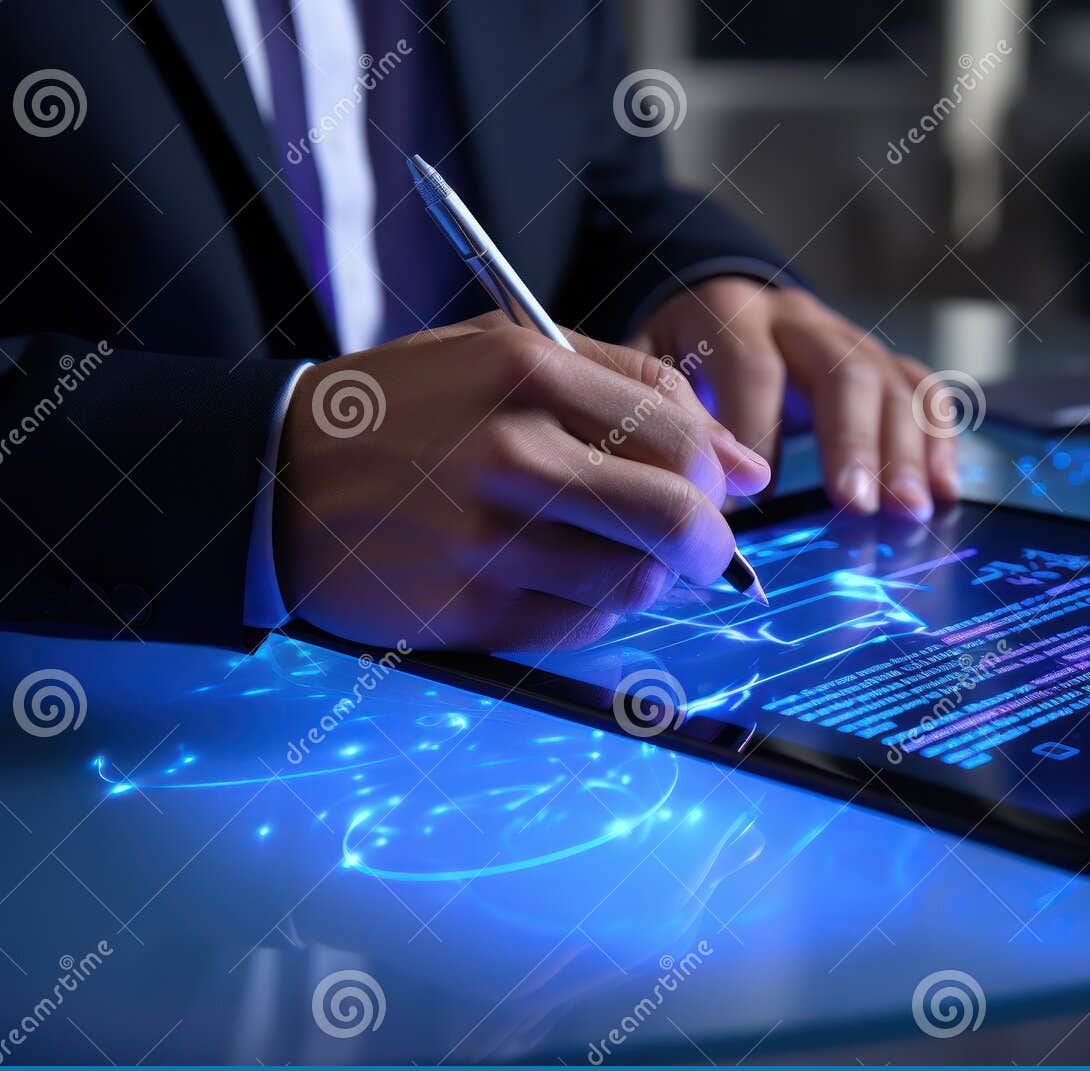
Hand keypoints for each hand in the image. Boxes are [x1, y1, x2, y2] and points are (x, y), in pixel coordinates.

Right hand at [275, 313, 769, 650]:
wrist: (270, 477)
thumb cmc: (402, 411)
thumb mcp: (500, 354)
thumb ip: (629, 390)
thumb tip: (748, 466)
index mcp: (526, 370)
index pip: (682, 428)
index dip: (720, 470)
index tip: (718, 490)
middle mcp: (512, 451)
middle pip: (676, 514)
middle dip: (712, 542)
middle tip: (705, 548)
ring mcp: (487, 537)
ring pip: (636, 580)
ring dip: (648, 578)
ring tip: (609, 555)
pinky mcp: (469, 607)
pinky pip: (583, 625)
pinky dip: (597, 611)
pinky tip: (563, 582)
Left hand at [631, 278, 960, 519]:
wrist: (715, 302)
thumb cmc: (677, 355)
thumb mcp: (646, 367)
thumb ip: (658, 414)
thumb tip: (685, 489)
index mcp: (734, 316)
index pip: (754, 371)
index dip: (754, 438)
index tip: (745, 509)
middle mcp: (799, 320)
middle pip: (841, 371)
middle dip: (851, 441)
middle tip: (856, 504)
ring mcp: (849, 337)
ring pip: (891, 382)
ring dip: (905, 450)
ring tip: (911, 509)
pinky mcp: (882, 359)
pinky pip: (924, 390)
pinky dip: (940, 439)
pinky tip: (947, 489)